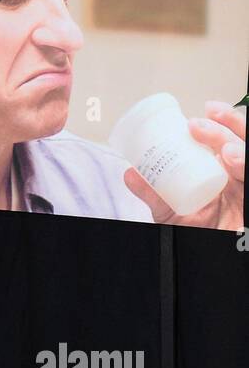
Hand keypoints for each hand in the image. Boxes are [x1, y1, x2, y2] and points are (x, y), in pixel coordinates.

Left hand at [122, 99, 244, 230]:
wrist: (193, 258)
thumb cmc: (192, 230)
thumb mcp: (168, 210)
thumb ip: (152, 192)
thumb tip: (129, 173)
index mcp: (224, 170)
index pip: (232, 136)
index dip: (226, 119)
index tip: (209, 109)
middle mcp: (238, 177)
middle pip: (244, 142)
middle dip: (229, 126)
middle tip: (200, 125)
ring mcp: (245, 191)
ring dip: (241, 151)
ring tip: (226, 152)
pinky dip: (246, 170)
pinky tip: (235, 162)